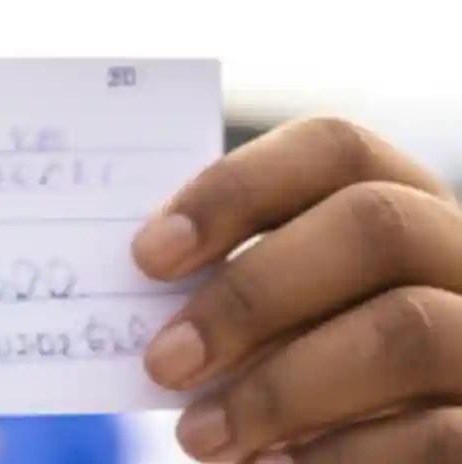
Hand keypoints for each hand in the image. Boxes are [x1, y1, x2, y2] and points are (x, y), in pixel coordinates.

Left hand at [133, 117, 461, 462]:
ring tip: (199, 436)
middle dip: (250, 294)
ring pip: (405, 328)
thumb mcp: (291, 318)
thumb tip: (148, 291)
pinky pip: (434, 433)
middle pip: (375, 225)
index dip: (236, 188)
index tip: (149, 255)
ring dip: (279, 389)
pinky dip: (340, 454)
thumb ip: (244, 284)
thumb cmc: (320, 379)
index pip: (335, 148)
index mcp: (406, 207)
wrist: (388, 457)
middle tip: (164, 361)